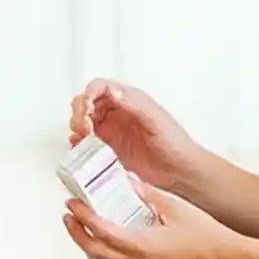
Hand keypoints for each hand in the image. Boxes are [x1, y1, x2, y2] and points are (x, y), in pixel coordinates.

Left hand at [62, 175, 247, 258]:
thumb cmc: (206, 236)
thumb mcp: (175, 207)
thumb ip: (147, 194)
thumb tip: (126, 179)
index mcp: (141, 247)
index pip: (101, 231)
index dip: (83, 217)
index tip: (71, 203)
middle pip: (94, 251)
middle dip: (77, 233)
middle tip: (69, 215)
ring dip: (91, 243)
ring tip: (84, 225)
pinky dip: (108, 253)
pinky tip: (111, 239)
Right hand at [68, 79, 202, 192]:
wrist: (180, 171)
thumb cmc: (175, 144)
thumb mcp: (155, 120)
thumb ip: (133, 104)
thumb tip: (112, 91)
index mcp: (130, 100)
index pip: (101, 87)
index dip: (89, 93)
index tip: (86, 107)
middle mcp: (119, 112)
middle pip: (87, 102)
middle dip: (79, 111)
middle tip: (83, 127)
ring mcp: (113, 130)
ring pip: (85, 120)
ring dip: (78, 125)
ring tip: (83, 137)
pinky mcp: (110, 148)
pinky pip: (88, 140)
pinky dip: (80, 141)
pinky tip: (81, 146)